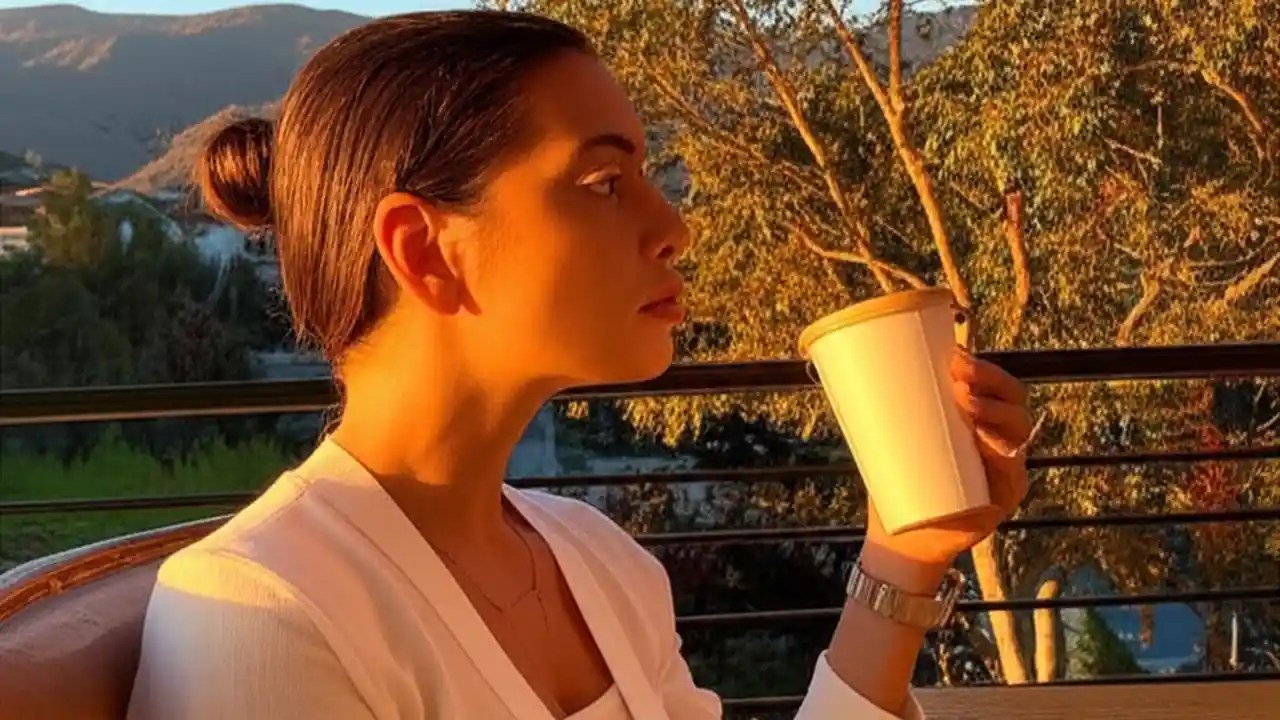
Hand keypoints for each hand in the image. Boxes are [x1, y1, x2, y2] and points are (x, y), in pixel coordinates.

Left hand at [859, 347, 1034, 588]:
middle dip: (991, 381)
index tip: (955, 356)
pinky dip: (1005, 460)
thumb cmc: (898, 481)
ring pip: (1017, 432)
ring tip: (968, 406)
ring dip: (997, 413)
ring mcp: (1004, 470)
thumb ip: (886, 409)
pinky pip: (1014, 476)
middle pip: (1013, 401)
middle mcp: (1000, 440)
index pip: (996, 385)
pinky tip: (990, 445)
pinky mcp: (1002, 500)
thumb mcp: (893, 439)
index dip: (983, 368)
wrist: (902, 538)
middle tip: (959, 376)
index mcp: (979, 420)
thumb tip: (853, 367)